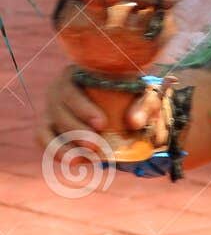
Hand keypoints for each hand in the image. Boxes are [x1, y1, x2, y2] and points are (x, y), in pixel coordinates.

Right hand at [36, 63, 166, 152]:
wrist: (121, 100)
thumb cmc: (130, 92)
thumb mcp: (142, 94)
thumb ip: (143, 105)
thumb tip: (134, 122)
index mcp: (78, 73)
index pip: (71, 88)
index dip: (83, 108)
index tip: (102, 124)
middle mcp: (59, 90)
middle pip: (58, 110)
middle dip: (77, 131)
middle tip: (96, 146)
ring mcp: (50, 109)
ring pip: (45, 128)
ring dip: (63, 147)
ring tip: (84, 159)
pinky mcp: (47, 126)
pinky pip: (43, 140)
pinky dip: (56, 152)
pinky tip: (76, 162)